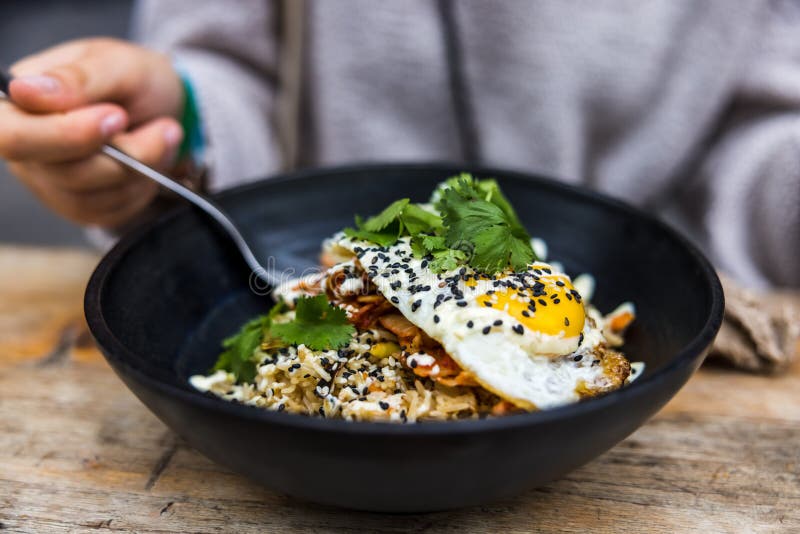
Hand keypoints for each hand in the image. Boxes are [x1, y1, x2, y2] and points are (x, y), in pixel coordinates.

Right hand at [1, 38, 184, 227]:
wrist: (163, 110)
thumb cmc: (133, 80)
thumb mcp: (116, 63)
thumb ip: (76, 78)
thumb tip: (23, 90)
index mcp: (17, 105)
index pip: (12, 136)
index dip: (65, 135)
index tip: (116, 117)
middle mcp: (27, 149)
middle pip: (63, 173)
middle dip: (125, 153)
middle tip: (164, 127)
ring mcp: (52, 183)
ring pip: (95, 196)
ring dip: (143, 168)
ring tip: (165, 133)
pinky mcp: (82, 207)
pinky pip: (114, 209)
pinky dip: (144, 185)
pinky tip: (154, 159)